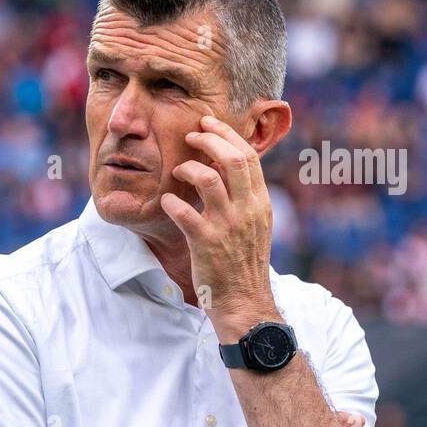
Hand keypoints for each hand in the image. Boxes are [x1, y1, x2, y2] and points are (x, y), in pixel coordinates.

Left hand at [163, 115, 275, 334]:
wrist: (244, 302)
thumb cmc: (243, 263)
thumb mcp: (255, 226)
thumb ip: (244, 198)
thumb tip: (225, 168)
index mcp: (260, 203)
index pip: (248, 156)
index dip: (227, 135)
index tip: (208, 124)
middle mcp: (248, 210)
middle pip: (232, 159)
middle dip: (209, 139)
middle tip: (191, 135)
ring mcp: (228, 226)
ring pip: (208, 179)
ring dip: (187, 168)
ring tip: (176, 171)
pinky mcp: (206, 243)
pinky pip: (184, 213)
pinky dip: (171, 203)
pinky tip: (166, 203)